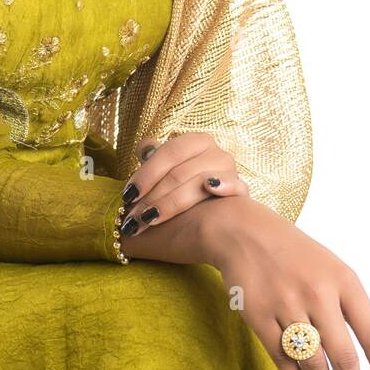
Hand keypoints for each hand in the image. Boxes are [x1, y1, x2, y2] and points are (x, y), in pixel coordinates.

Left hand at [119, 132, 249, 241]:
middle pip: (178, 171)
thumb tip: (143, 146)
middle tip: (132, 218)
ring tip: (148, 220)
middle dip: (151, 196)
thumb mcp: (173, 175)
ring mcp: (230, 170)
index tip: (128, 195)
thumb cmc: (192, 200)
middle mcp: (216, 152)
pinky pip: (233, 184)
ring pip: (196, 183)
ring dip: (169, 203)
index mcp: (198, 142)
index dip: (146, 173)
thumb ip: (159, 160)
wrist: (228, 228)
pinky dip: (222, 185)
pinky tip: (210, 187)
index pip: (168, 152)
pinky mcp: (241, 190)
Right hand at [205, 195, 369, 369]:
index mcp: (344, 281)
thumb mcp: (334, 270)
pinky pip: (282, 359)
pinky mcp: (257, 315)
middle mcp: (318, 293)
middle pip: (344, 358)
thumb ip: (355, 307)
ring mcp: (286, 304)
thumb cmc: (297, 256)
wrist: (244, 233)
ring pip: (313, 364)